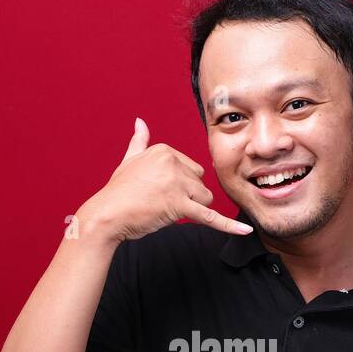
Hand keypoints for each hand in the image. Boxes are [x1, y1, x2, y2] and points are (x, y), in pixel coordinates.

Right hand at [77, 117, 253, 242]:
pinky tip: (246, 230)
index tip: (160, 192)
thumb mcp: (129, 161)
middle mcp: (173, 163)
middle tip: (161, 203)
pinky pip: (210, 216)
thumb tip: (140, 121)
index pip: (193, 169)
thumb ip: (139, 141)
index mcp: (165, 150)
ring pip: (205, 199)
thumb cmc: (118, 192)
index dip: (181, 186)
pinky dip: (228, 226)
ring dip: (191, 210)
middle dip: (188, 198)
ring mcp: (177, 184)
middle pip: (200, 184)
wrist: (106, 215)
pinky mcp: (179, 206)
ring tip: (164, 211)